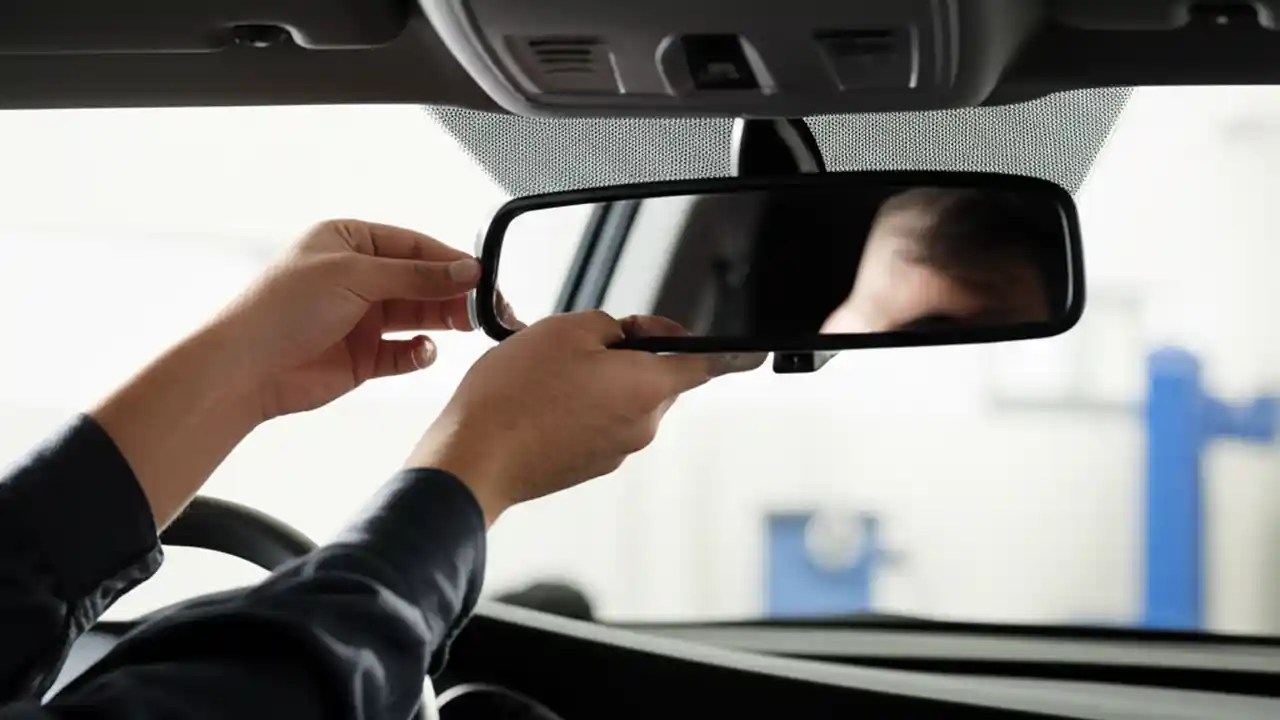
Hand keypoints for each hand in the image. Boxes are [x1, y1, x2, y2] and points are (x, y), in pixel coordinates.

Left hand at [212, 220, 480, 418]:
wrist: (245, 369)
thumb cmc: (283, 309)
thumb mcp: (355, 276)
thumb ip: (416, 275)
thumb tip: (467, 270)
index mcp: (348, 243)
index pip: (413, 246)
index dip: (449, 261)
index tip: (481, 275)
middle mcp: (356, 278)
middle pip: (420, 282)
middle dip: (451, 293)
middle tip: (483, 306)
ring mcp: (360, 318)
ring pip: (416, 316)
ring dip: (441, 321)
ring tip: (464, 326)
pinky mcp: (362, 357)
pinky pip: (403, 353)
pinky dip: (418, 353)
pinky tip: (422, 351)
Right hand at [404, 311, 762, 523]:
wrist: (474, 459)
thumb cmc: (515, 396)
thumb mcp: (564, 329)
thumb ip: (609, 324)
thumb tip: (618, 336)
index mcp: (648, 389)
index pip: (705, 363)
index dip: (703, 340)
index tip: (714, 339)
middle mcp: (641, 426)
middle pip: (659, 378)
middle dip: (630, 353)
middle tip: (585, 339)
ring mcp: (615, 451)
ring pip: (625, 400)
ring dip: (601, 379)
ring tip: (551, 371)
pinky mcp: (588, 465)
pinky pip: (598, 424)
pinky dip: (580, 406)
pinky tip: (541, 398)